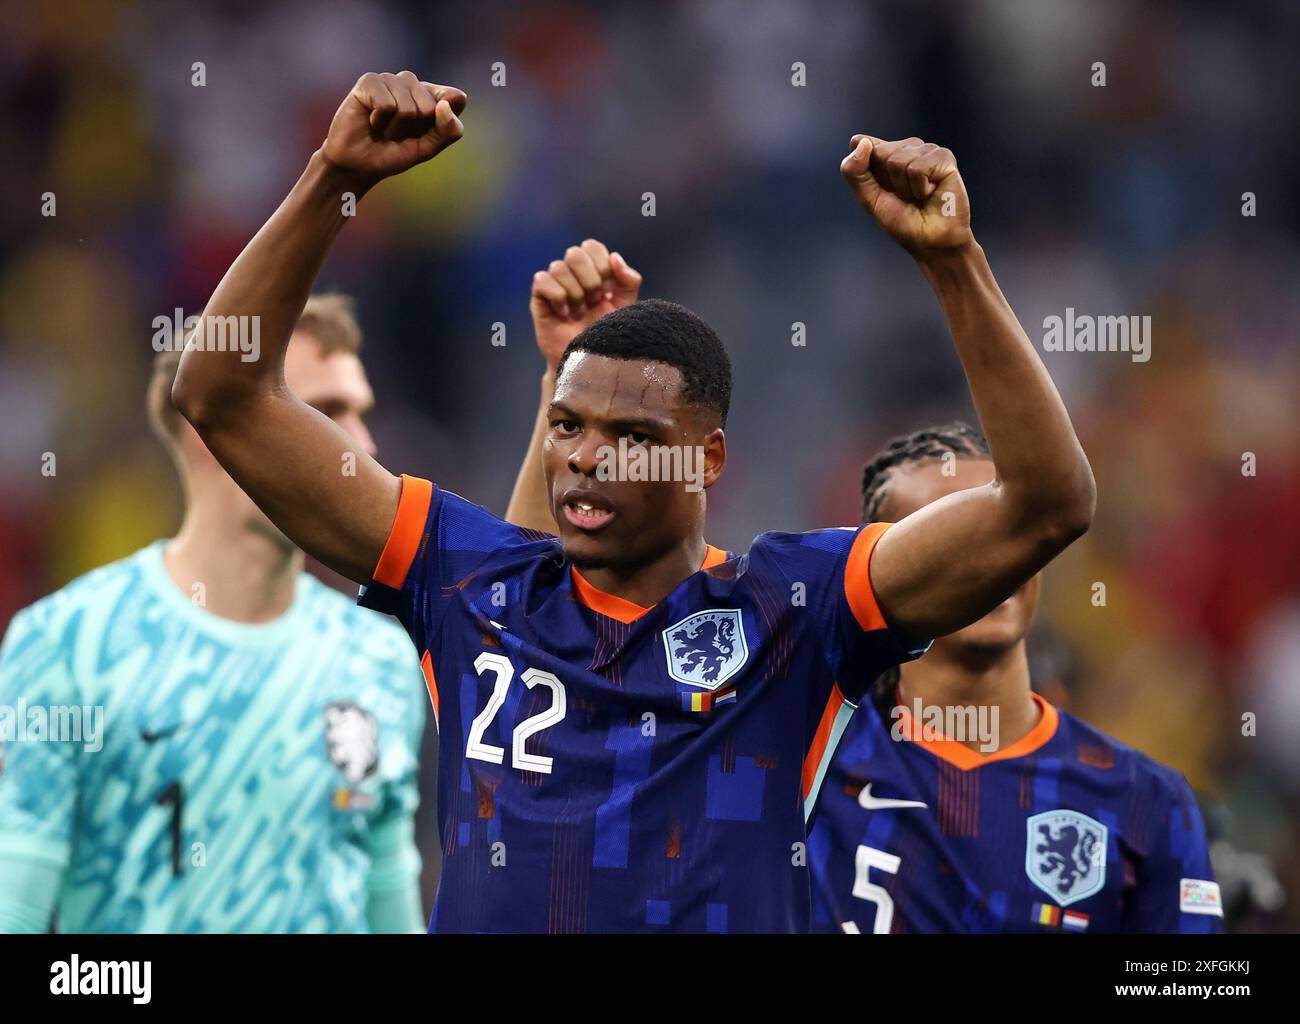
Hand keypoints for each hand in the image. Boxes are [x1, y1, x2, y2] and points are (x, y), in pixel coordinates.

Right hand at [320, 71, 466, 187]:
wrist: (358, 165)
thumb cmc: (393, 154)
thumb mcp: (428, 148)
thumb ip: (447, 130)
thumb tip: (447, 105)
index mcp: (431, 95)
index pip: (456, 98)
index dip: (444, 121)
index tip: (426, 134)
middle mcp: (412, 83)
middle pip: (431, 105)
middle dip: (414, 128)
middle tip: (396, 133)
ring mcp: (390, 79)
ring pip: (408, 105)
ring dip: (395, 126)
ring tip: (383, 127)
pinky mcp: (369, 81)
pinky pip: (386, 103)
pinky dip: (379, 120)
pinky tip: (371, 120)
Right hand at [529, 239, 642, 371]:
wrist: (589, 362)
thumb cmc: (607, 334)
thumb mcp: (625, 307)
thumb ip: (629, 281)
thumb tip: (615, 257)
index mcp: (592, 270)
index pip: (592, 246)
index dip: (601, 265)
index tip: (608, 291)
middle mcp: (572, 274)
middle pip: (575, 253)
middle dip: (589, 280)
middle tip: (594, 302)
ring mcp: (554, 285)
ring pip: (558, 267)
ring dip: (575, 294)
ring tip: (579, 313)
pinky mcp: (539, 299)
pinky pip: (542, 280)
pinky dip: (557, 297)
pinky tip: (564, 314)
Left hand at [841, 135, 971, 256]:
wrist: (931, 242)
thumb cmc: (903, 221)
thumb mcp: (869, 199)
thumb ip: (855, 172)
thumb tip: (859, 141)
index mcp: (885, 153)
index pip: (860, 143)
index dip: (864, 171)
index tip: (880, 189)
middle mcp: (906, 147)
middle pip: (880, 152)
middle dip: (888, 181)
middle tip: (904, 196)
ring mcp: (926, 150)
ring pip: (898, 161)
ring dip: (905, 188)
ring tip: (919, 196)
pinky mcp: (944, 157)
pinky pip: (918, 169)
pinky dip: (920, 188)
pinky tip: (931, 193)